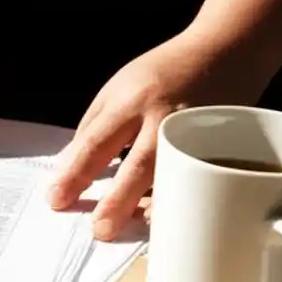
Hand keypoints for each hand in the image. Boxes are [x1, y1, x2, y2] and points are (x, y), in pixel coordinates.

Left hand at [47, 29, 257, 240]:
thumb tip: (68, 173)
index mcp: (129, 102)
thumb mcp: (116, 91)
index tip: (56, 200)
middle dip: (118, 200)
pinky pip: (200, 178)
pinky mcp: (222, 144)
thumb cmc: (160, 75)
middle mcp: (163, 118)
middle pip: (139, 164)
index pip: (96, 142)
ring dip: (156, 206)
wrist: (225, 50)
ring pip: (177, 177)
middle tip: (100, 230)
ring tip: (136, 229)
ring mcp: (197, 133)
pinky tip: (169, 215)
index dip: (74, 173)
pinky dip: (183, 199)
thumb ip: (92, 130)